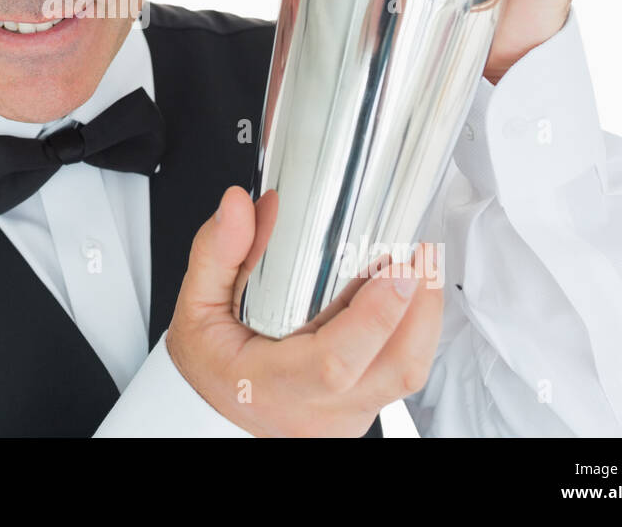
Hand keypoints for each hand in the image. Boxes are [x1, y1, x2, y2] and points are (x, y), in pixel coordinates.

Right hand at [164, 186, 443, 436]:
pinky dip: (414, 330)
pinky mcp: (364, 408)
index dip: (374, 318)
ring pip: (407, 373)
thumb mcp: (196, 306)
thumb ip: (216, 253)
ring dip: (425, 317)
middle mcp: (316, 411)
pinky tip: (409, 293)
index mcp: (269, 385)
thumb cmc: (212, 359)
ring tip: (424, 266)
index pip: (335, 364)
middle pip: (394, 370)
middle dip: (420, 308)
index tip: (397, 269)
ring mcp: (346, 415)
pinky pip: (401, 373)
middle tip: (422, 255)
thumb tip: (239, 205)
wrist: (220, 403)